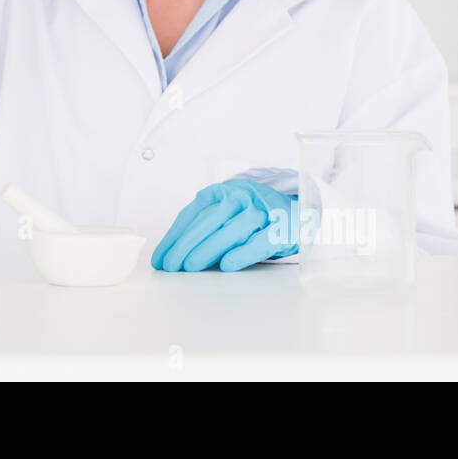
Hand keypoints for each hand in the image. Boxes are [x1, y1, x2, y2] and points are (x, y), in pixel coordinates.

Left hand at [152, 180, 297, 271]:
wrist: (298, 213)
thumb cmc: (252, 219)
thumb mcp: (226, 215)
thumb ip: (203, 229)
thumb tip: (172, 256)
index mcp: (222, 191)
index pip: (192, 213)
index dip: (174, 236)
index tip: (159, 258)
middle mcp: (242, 196)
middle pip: (210, 220)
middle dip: (186, 244)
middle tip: (170, 266)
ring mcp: (263, 210)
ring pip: (233, 228)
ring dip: (209, 248)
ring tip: (189, 267)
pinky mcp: (282, 228)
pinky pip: (261, 240)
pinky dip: (243, 253)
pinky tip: (227, 265)